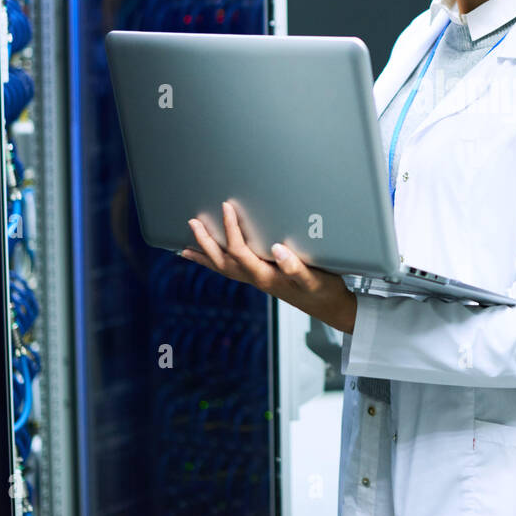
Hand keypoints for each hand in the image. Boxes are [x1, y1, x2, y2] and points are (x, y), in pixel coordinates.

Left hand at [180, 201, 356, 333]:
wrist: (330, 307)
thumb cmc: (323, 291)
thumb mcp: (314, 278)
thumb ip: (296, 266)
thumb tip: (277, 248)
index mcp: (266, 276)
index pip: (240, 251)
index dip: (231, 230)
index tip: (227, 208)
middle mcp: (257, 279)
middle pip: (222, 261)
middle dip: (206, 242)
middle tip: (193, 222)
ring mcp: (257, 280)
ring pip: (223, 268)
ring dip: (204, 255)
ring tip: (186, 246)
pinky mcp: (261, 279)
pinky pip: (231, 271)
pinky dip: (215, 264)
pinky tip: (211, 259)